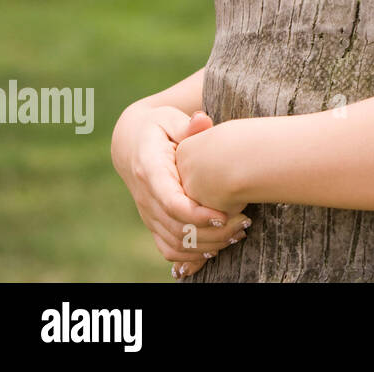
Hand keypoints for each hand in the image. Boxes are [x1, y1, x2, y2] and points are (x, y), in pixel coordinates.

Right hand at [111, 105, 250, 279]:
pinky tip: (217, 247)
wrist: (130, 142)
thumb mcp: (169, 119)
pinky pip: (168, 247)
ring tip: (238, 234)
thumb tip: (201, 120)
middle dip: (211, 232)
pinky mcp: (153, 221)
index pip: (171, 202)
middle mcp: (146, 196)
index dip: (196, 214)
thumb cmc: (157, 127)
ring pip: (174, 242)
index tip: (223, 215)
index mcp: (150, 170)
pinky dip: (191, 254)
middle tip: (244, 224)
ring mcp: (148, 212)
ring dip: (207, 244)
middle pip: (176, 227)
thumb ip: (186, 125)